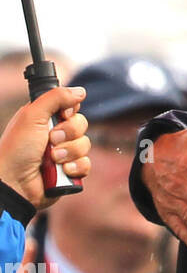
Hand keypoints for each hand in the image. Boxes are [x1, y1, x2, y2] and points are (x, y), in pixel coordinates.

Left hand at [0, 87, 89, 209]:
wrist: (15, 181)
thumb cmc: (17, 148)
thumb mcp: (33, 115)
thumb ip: (56, 98)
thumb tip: (81, 91)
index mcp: (46, 118)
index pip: (71, 106)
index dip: (70, 110)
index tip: (62, 115)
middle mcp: (56, 134)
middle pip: (81, 124)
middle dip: (68, 133)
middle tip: (51, 139)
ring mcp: (64, 153)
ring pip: (85, 145)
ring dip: (69, 152)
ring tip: (52, 158)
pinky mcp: (70, 171)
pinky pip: (86, 165)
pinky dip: (75, 167)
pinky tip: (62, 171)